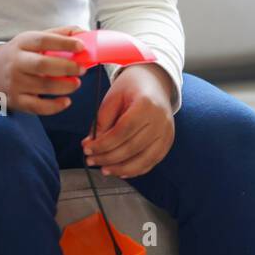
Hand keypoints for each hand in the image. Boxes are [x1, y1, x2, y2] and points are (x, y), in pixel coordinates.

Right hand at [0, 26, 83, 113]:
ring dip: (65, 86)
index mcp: (22, 43)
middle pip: (43, 65)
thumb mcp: (34, 39)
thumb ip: (60, 34)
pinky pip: (37, 107)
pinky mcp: (16, 101)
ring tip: (76, 83)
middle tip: (82, 69)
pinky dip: (54, 106)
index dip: (64, 43)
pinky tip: (66, 101)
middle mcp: (16, 63)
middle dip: (67, 67)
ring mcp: (15, 83)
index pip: (43, 41)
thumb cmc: (21, 53)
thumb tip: (85, 34)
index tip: (81, 46)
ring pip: (43, 86)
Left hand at [83, 64, 175, 178]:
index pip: (122, 131)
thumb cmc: (131, 89)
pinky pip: (150, 163)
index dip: (103, 144)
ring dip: (120, 168)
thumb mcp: (112, 98)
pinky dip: (134, 170)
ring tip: (103, 169)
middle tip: (90, 160)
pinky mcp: (167, 142)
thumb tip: (90, 146)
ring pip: (143, 160)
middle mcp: (160, 120)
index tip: (87, 148)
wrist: (154, 83)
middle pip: (132, 148)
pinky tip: (119, 171)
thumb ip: (101, 122)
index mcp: (146, 104)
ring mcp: (167, 133)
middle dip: (108, 158)